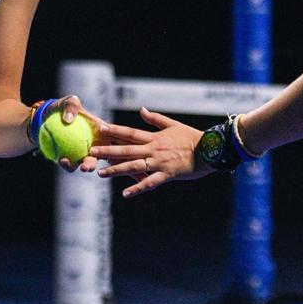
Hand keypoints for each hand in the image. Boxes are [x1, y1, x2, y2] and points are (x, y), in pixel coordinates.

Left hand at [45, 95, 108, 173]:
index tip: (111, 146)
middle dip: (106, 161)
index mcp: (101, 131)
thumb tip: (68, 119)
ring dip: (87, 166)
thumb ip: (71, 106)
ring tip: (81, 167)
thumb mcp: (68, 101)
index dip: (117, 145)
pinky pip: (72, 164)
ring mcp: (85, 153)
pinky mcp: (73, 160)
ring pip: (89, 163)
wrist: (47, 118)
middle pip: (104, 154)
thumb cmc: (62, 108)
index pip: (112, 137)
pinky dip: (68, 165)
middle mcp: (96, 144)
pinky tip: (62, 160)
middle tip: (97, 160)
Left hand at [90, 108, 212, 196]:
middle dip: (108, 151)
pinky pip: (149, 183)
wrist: (210, 150)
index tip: (100, 129)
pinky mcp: (167, 175)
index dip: (115, 130)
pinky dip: (137, 188)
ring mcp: (159, 163)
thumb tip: (141, 110)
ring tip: (101, 173)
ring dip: (116, 170)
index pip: (130, 132)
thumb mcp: (173, 125)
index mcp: (154, 137)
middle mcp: (154, 149)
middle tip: (92, 153)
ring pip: (134, 166)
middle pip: (127, 149)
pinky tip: (125, 193)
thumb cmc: (192, 137)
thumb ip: (155, 119)